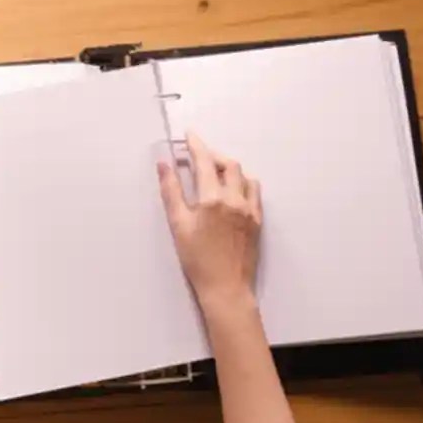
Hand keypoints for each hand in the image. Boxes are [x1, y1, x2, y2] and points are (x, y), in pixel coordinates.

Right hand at [158, 133, 262, 318]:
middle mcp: (235, 199)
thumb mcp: (177, 225)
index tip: (189, 135)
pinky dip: (242, 183)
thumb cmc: (197, 259)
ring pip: (245, 176)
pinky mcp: (258, 221)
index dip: (197, 145)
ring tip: (215, 172)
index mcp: (213, 199)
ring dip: (230, 168)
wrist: (226, 287)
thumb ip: (171, 192)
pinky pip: (254, 192)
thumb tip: (164, 165)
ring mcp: (250, 210)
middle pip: (229, 165)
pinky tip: (233, 190)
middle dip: (213, 155)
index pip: (205, 162)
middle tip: (199, 155)